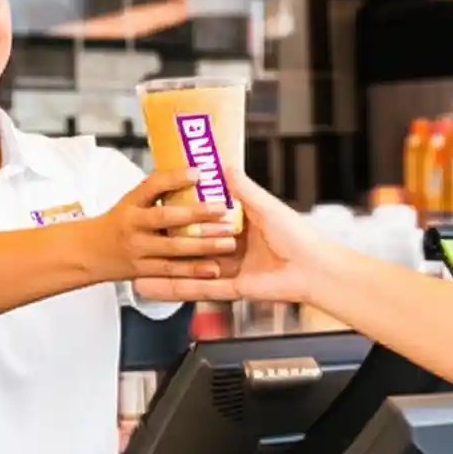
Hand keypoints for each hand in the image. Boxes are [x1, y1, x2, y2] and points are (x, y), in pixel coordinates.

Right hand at [92, 168, 239, 281]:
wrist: (87, 253)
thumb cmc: (116, 224)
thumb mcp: (130, 202)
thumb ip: (158, 192)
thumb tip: (193, 174)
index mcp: (131, 203)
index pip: (152, 186)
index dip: (174, 178)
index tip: (198, 172)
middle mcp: (133, 225)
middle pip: (166, 217)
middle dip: (196, 213)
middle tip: (222, 208)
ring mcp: (138, 249)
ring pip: (173, 247)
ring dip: (203, 244)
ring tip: (228, 240)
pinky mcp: (143, 271)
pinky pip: (171, 272)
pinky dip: (193, 271)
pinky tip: (213, 268)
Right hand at [134, 168, 320, 302]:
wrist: (316, 270)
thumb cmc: (298, 236)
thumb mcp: (264, 205)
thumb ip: (241, 188)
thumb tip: (223, 164)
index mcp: (241, 226)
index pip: (205, 218)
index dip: (184, 213)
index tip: (161, 205)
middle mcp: (233, 248)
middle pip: (193, 247)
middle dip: (166, 246)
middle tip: (141, 239)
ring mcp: (231, 270)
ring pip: (190, 271)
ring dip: (164, 273)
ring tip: (136, 273)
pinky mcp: (232, 289)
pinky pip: (200, 289)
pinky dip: (176, 289)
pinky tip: (155, 288)